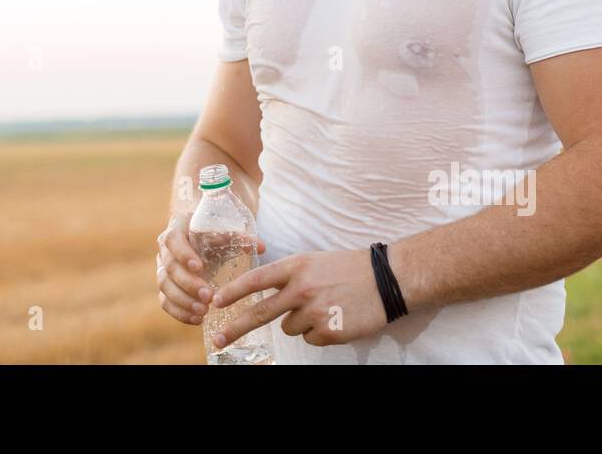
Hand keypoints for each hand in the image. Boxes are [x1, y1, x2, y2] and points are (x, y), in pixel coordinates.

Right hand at [156, 213, 266, 325]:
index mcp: (177, 230)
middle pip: (170, 267)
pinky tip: (197, 319)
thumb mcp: (223, 232)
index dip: (183, 254)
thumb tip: (261, 247)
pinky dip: (179, 312)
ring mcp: (163, 270)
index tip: (199, 267)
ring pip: (164, 286)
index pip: (172, 240)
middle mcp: (165, 251)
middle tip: (208, 296)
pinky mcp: (166, 288)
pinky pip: (165, 302)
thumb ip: (239, 237)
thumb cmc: (212, 234)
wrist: (198, 238)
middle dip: (188, 284)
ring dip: (183, 301)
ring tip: (203, 311)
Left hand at [209, 248, 387, 347]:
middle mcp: (301, 288)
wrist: (387, 278)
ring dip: (301, 322)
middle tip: (218, 340)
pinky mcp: (329, 331)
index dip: (233, 292)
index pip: (256, 280)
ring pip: (290, 328)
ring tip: (325, 306)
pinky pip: (311, 338)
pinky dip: (320, 332)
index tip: (214, 302)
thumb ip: (288, 276)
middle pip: (260, 312)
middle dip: (236, 328)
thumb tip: (263, 298)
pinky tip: (336, 317)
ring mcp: (315, 311)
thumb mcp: (313, 262)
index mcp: (296, 266)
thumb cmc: (348, 268)